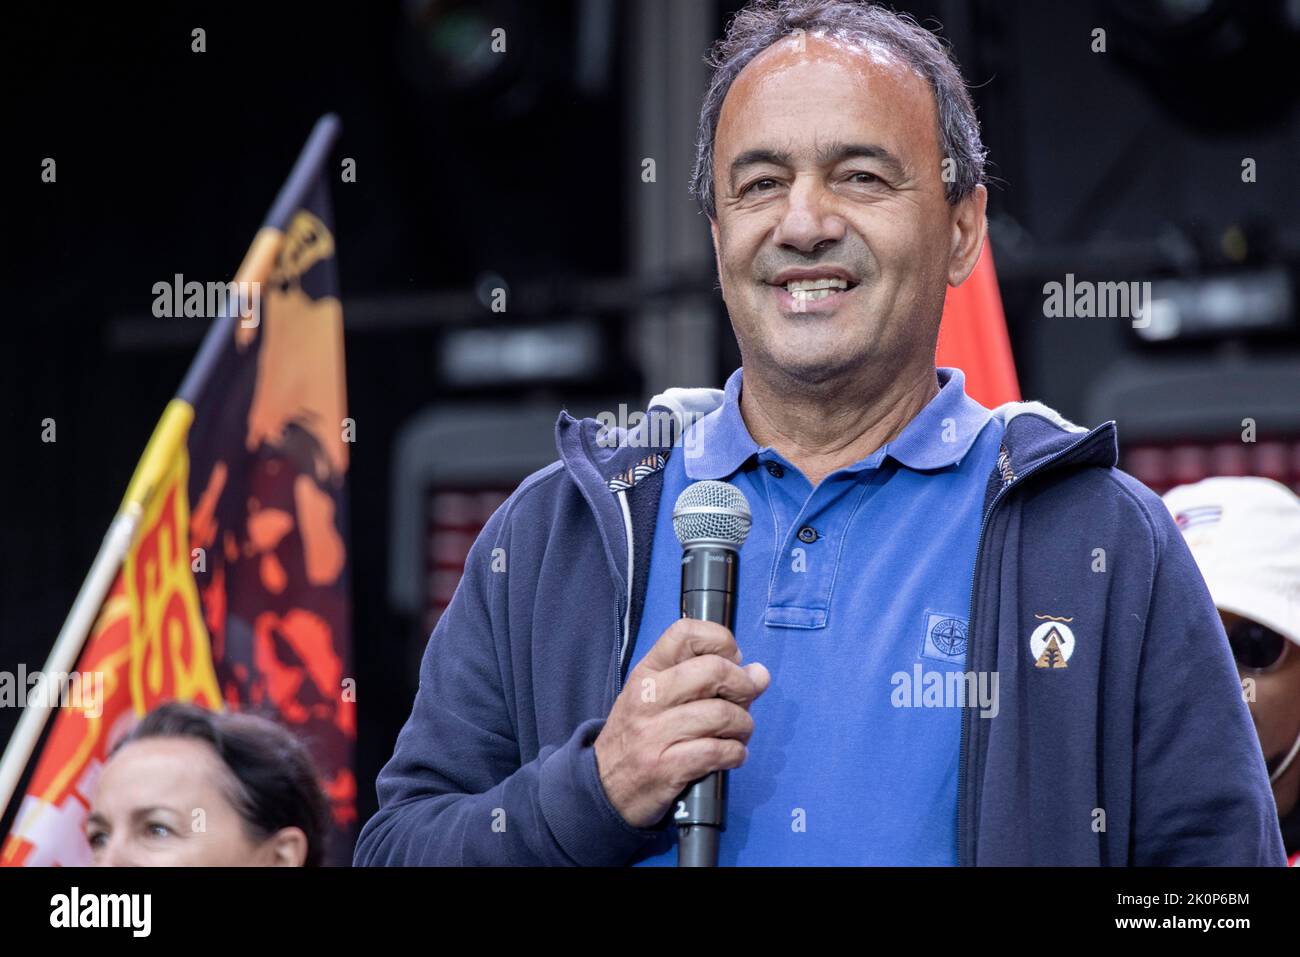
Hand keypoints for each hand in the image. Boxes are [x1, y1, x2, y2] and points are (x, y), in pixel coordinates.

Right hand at [593, 618, 769, 828]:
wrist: (603, 786)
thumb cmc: (637, 736)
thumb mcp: (655, 697)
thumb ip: (703, 680)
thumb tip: (758, 673)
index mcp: (646, 672)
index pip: (685, 633)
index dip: (721, 641)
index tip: (733, 661)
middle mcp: (648, 697)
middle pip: (713, 671)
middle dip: (743, 687)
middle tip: (745, 701)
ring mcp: (654, 733)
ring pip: (720, 714)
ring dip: (743, 726)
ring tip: (738, 734)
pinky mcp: (665, 767)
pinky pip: (716, 752)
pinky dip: (735, 754)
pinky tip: (732, 755)